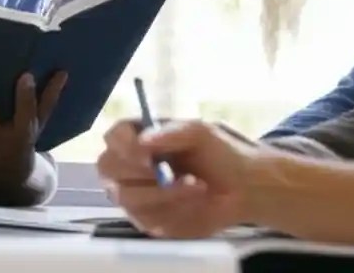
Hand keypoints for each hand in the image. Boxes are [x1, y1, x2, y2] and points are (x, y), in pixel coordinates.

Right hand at [97, 118, 255, 238]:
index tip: (147, 154)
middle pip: (108, 169)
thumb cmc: (220, 153)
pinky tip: (195, 202)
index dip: (124, 146)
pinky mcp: (149, 221)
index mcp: (139, 137)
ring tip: (197, 186)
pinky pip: (148, 220)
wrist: (244, 188)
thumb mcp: (200, 132)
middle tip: (168, 174)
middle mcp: (130, 166)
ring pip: (129, 199)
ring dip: (165, 194)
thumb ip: (171, 133)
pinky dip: (175, 211)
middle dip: (139, 173)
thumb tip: (142, 142)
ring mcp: (137, 195)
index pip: (113, 137)